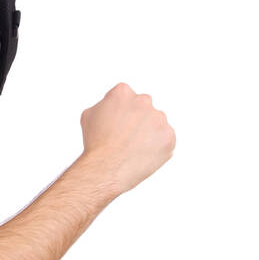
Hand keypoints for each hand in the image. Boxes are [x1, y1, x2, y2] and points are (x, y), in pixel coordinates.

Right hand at [79, 83, 174, 197]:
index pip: (127, 97)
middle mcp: (144, 101)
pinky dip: (158, 148)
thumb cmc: (96, 144)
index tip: (118, 125)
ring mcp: (159, 118)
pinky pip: (166, 140)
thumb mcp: (89, 115)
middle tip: (127, 138)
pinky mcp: (169, 136)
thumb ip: (104, 105)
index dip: (122, 113)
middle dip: (138, 121)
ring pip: (157, 124)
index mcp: (123, 92)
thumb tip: (111, 105)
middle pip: (144, 109)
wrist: (107, 167)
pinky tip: (144, 155)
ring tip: (134, 149)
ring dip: (149, 134)